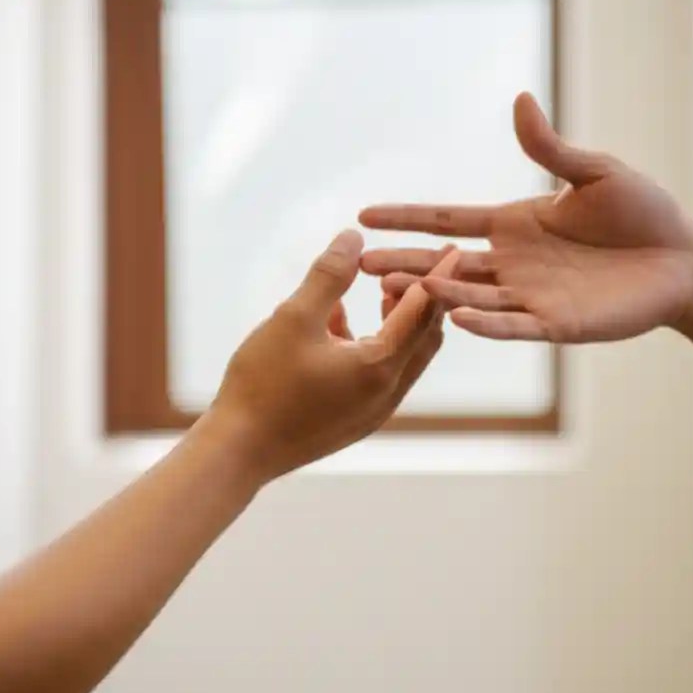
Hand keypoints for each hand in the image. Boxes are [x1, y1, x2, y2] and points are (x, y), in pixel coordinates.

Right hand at [203, 230, 458, 478]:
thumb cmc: (264, 384)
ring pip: (401, 357)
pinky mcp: (355, 420)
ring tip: (380, 291)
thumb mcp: (293, 318)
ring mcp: (373, 411)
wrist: (238, 453)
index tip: (454, 249)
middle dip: (421, 300)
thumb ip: (328, 277)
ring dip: (396, 323)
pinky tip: (339, 324)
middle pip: (424, 338)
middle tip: (414, 268)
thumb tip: (354, 239)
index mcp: (381, 366)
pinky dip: (372, 344)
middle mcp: (388, 392)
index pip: (424, 312)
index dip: (439, 277)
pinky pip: (378, 374)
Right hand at [358, 92, 692, 342]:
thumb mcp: (594, 173)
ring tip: (391, 288)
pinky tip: (454, 315)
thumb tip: (520, 100)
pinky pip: (513, 324)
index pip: (449, 219)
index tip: (365, 215)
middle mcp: (514, 263)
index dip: (409, 217)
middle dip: (403, 263)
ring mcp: (532, 296)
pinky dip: (485, 321)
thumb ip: (550, 149)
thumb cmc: (643, 212)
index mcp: (516, 225)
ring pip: (470, 295)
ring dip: (433, 293)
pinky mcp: (557, 323)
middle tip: (356, 263)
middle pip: (446, 263)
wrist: (683, 259)